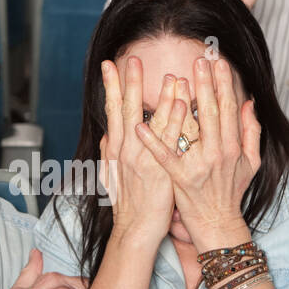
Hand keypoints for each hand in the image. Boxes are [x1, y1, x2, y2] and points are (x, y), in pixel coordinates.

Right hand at [100, 56, 176, 244]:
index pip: (112, 110)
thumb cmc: (127, 202)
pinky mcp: (161, 168)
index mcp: (115, 148)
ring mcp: (143, 158)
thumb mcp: (111, 174)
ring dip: (160, 96)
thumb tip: (108, 132)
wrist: (135, 228)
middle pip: (127, 108)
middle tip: (134, 59)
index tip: (109, 64)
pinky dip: (174, 119)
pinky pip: (169, 139)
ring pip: (152, 120)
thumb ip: (110, 150)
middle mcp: (126, 150)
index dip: (111, 86)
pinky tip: (181, 103)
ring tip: (169, 74)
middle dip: (130, 82)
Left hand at [134, 56, 261, 250]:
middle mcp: (217, 154)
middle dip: (204, 84)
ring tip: (174, 80)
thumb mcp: (251, 162)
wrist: (217, 224)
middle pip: (210, 113)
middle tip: (198, 60)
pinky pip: (163, 157)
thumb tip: (249, 103)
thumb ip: (251, 131)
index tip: (218, 62)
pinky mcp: (179, 178)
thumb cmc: (231, 191)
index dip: (223, 84)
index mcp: (233, 147)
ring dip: (180, 103)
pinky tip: (140, 126)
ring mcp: (198, 165)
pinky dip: (152, 141)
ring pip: (188, 129)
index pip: (228, 109)